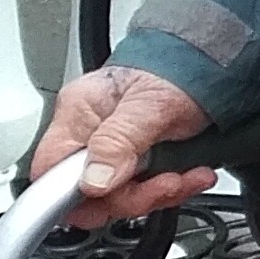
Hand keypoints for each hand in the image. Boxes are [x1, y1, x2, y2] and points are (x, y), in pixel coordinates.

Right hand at [33, 67, 213, 220]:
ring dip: (158, 193)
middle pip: (87, 194)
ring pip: (119, 197)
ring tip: (189, 176)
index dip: (76, 198)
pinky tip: (193, 175)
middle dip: (132, 197)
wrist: (210, 59)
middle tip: (168, 183)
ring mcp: (113, 150)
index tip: (115, 199)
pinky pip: (143, 190)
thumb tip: (92, 182)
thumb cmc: (178, 66)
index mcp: (78, 114)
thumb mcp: (152, 104)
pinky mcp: (137, 161)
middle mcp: (89, 134)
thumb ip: (119, 140)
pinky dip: (171, 188)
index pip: (49, 173)